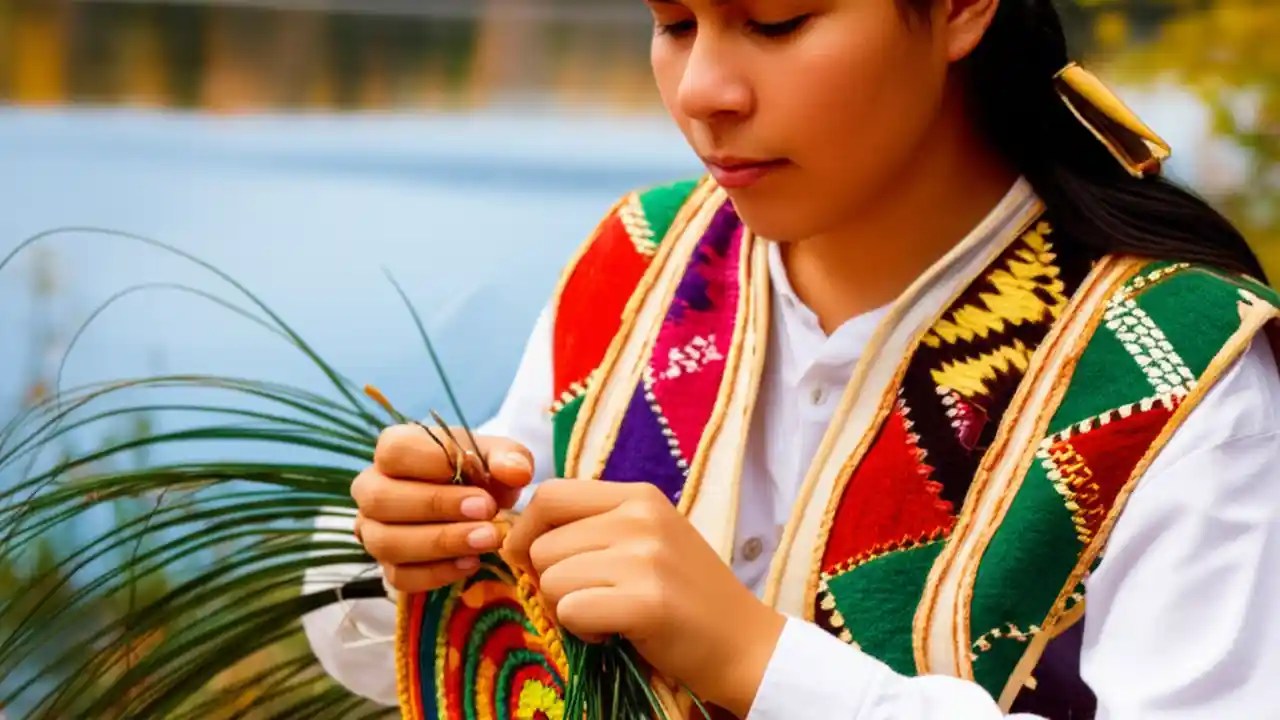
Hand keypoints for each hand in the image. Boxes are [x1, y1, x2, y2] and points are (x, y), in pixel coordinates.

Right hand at [351, 423, 533, 593]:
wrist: (478, 502)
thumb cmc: (479, 471)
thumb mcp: (498, 456)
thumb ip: (509, 458)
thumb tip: (517, 472)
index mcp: (393, 449)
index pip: (394, 451)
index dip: (434, 464)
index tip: (478, 477)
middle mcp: (372, 489)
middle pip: (381, 499)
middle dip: (437, 506)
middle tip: (487, 511)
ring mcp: (373, 530)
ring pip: (386, 542)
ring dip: (440, 542)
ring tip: (486, 539)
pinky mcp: (387, 566)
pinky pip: (400, 576)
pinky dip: (438, 573)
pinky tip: (472, 562)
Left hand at [502, 479, 785, 717]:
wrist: (745, 643)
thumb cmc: (686, 595)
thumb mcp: (646, 540)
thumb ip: (593, 527)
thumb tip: (516, 538)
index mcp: (639, 495)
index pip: (550, 494)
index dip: (527, 531)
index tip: (535, 563)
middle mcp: (641, 517)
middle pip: (543, 545)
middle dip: (552, 582)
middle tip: (592, 599)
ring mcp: (646, 557)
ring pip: (552, 580)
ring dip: (568, 609)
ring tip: (611, 614)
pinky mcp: (647, 601)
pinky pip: (571, 612)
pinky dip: (584, 632)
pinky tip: (616, 632)